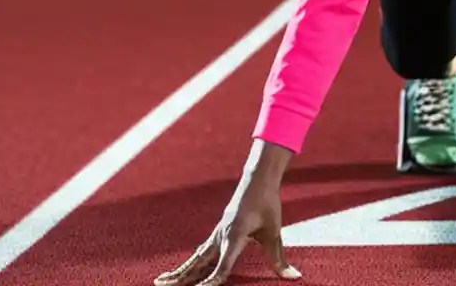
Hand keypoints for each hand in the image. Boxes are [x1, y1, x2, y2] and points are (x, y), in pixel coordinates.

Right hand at [155, 139, 301, 285]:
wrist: (257, 180)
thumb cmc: (267, 204)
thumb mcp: (274, 232)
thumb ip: (279, 258)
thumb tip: (294, 277)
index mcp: (234, 236)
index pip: (221, 266)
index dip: (213, 281)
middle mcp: (221, 236)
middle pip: (198, 262)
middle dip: (181, 276)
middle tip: (161, 285)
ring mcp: (217, 234)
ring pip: (196, 257)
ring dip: (180, 270)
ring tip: (162, 281)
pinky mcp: (218, 232)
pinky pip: (201, 251)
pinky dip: (190, 262)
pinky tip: (185, 269)